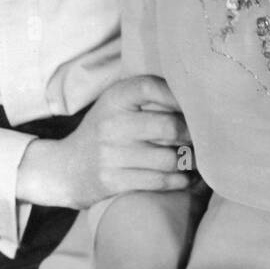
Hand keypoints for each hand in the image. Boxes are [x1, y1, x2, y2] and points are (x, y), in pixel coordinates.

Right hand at [16, 75, 191, 208]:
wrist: (64, 169)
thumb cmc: (103, 132)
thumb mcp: (115, 105)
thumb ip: (146, 96)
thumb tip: (195, 95)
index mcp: (114, 98)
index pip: (151, 87)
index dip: (178, 96)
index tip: (195, 107)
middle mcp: (112, 124)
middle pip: (169, 127)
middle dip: (193, 135)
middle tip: (204, 139)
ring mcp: (111, 154)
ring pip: (169, 158)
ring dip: (189, 161)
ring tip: (197, 159)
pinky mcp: (113, 180)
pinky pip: (159, 181)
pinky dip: (179, 180)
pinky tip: (186, 177)